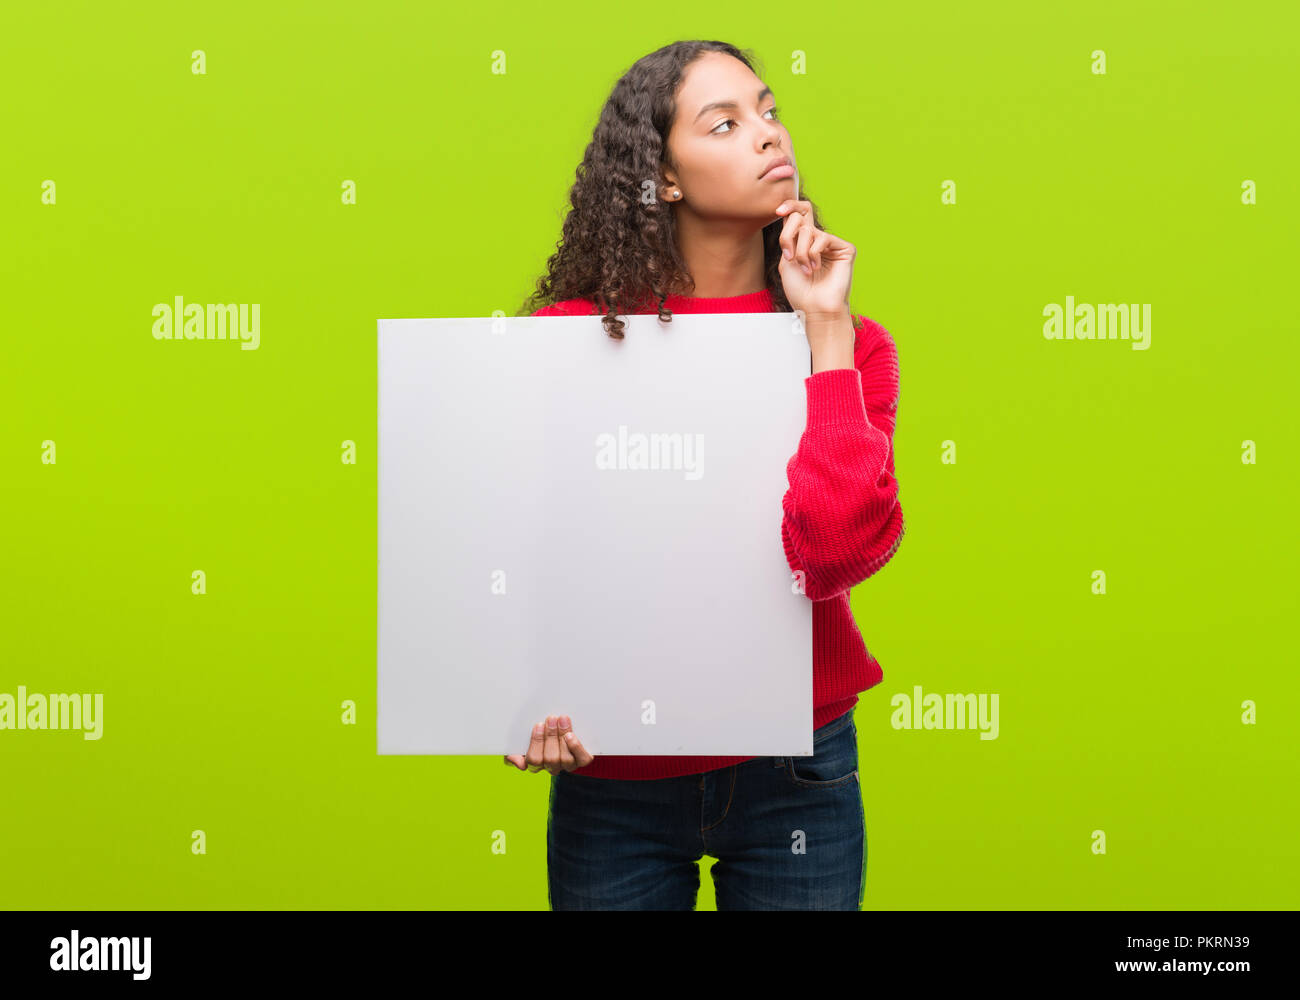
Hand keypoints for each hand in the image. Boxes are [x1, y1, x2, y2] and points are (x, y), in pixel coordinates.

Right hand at [503, 715, 593, 774]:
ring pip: (565, 759)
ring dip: (563, 737)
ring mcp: (568, 764)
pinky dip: (577, 748)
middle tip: (551, 719)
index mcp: (536, 763)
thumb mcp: (520, 738)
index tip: (538, 725)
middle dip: (550, 737)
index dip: (536, 743)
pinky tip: (571, 735)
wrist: (560, 723)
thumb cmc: (538, 729)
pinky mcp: (582, 759)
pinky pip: (582, 759)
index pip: (533, 760)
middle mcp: (552, 766)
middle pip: (550, 759)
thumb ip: (513, 750)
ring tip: (562, 720)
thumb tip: (518, 763)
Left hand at [774, 199, 856, 319]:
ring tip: (805, 270)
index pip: (799, 214)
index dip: (790, 205)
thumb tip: (790, 213)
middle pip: (801, 216)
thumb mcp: (786, 259)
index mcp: (805, 242)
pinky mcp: (845, 248)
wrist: (814, 308)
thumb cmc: (800, 290)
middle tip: (789, 256)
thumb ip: (788, 236)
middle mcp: (819, 240)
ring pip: (809, 230)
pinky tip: (815, 268)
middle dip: (788, 237)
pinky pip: (823, 238)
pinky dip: (813, 254)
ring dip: (800, 252)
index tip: (778, 210)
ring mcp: (832, 243)